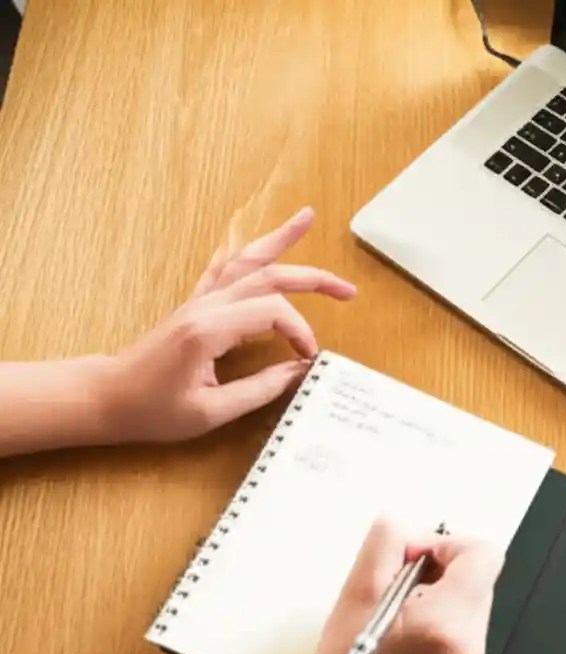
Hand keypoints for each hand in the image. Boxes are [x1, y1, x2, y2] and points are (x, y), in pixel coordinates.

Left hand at [102, 207, 355, 442]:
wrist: (104, 398)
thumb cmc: (152, 410)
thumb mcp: (211, 412)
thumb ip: (260, 389)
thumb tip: (298, 371)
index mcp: (209, 329)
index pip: (273, 312)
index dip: (300, 333)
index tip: (308, 360)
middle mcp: (206, 306)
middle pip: (268, 275)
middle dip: (314, 278)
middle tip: (349, 290)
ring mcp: (199, 301)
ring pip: (246, 260)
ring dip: (278, 240)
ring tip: (306, 217)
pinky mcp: (194, 307)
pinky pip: (223, 269)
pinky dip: (245, 252)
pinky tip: (258, 243)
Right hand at [278, 521, 502, 653]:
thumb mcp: (356, 593)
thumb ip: (385, 542)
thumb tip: (403, 522)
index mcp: (446, 622)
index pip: (483, 554)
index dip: (448, 543)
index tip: (416, 555)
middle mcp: (469, 644)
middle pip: (480, 574)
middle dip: (440, 567)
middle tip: (399, 582)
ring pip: (473, 596)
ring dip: (440, 590)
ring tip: (399, 610)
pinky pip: (466, 623)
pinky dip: (442, 614)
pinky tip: (407, 628)